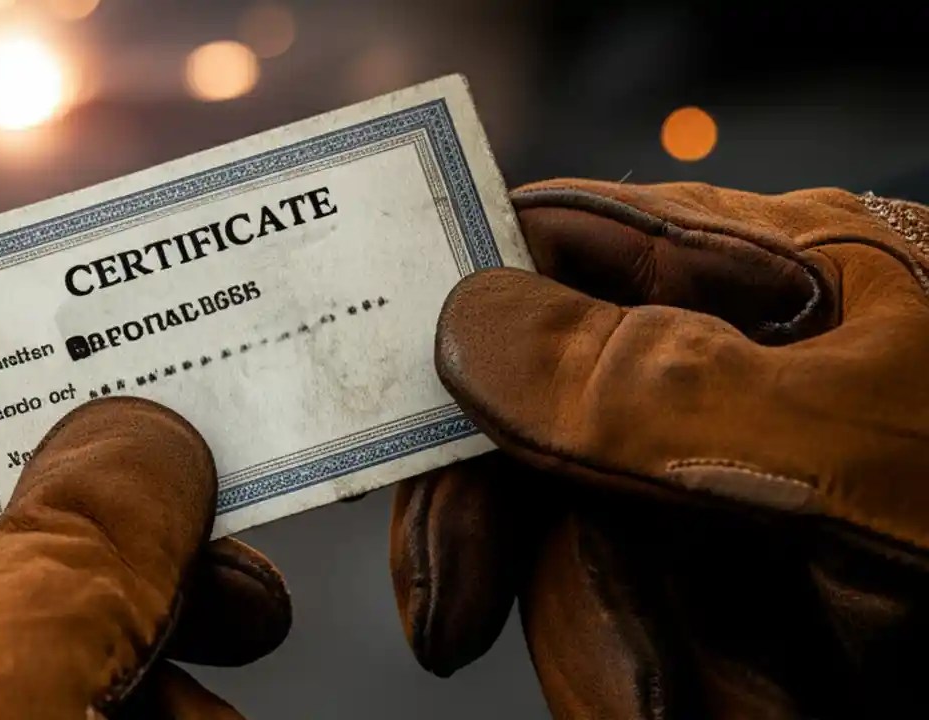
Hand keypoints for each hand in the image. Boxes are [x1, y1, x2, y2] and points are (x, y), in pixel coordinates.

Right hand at [390, 180, 928, 717]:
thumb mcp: (861, 451)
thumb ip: (657, 385)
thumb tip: (465, 319)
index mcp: (760, 281)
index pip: (550, 253)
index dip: (452, 319)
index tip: (376, 421)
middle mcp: (721, 373)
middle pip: (533, 427)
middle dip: (512, 544)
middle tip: (475, 633)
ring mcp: (718, 492)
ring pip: (576, 555)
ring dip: (623, 657)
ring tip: (726, 715)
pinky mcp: (728, 592)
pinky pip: (632, 630)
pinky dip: (657, 691)